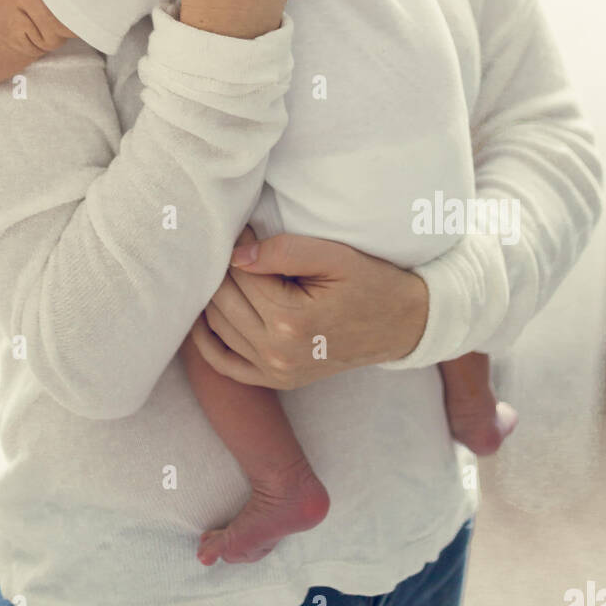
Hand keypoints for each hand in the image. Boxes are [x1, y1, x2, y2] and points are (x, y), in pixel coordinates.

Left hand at [188, 227, 429, 388]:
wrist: (402, 325)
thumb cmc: (370, 283)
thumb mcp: (333, 256)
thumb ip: (282, 251)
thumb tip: (236, 254)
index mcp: (290, 321)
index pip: (238, 275)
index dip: (238, 244)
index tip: (245, 225)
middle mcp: (277, 353)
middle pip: (222, 301)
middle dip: (221, 269)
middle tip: (232, 243)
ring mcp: (275, 373)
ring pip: (218, 326)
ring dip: (213, 296)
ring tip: (226, 268)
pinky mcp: (276, 380)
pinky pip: (225, 364)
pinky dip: (207, 340)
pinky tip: (204, 315)